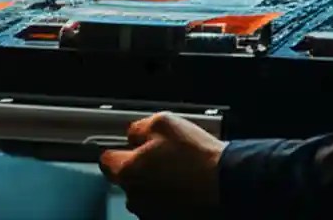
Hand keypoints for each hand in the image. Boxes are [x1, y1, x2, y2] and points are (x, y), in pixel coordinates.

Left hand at [99, 112, 227, 218]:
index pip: (106, 160)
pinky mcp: (166, 219)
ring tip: (179, 171)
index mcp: (128, 171)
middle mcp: (135, 197)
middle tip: (163, 155)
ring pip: (144, 193)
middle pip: (127, 178)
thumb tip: (132, 136)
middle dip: (140, 167)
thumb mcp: (163, 122)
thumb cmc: (196, 155)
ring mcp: (150, 212)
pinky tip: (185, 186)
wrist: (225, 182)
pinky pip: (160, 206)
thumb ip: (138, 128)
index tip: (131, 147)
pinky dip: (168, 197)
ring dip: (155, 183)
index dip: (119, 149)